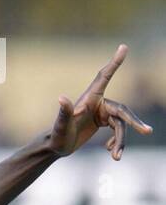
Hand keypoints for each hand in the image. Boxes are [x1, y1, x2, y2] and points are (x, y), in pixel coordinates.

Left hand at [49, 44, 151, 159]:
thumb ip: (64, 112)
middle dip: (134, 123)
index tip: (124, 47)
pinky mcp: (104, 121)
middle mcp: (99, 102)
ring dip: (120, 142)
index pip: (104, 76)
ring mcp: (103, 111)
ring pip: (120, 126)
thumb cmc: (57, 136)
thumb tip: (61, 98)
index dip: (115, 62)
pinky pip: (117, 130)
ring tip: (115, 158)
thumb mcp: (60, 127)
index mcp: (90, 97)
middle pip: (122, 112)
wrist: (56, 147)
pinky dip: (116, 142)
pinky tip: (109, 152)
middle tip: (147, 132)